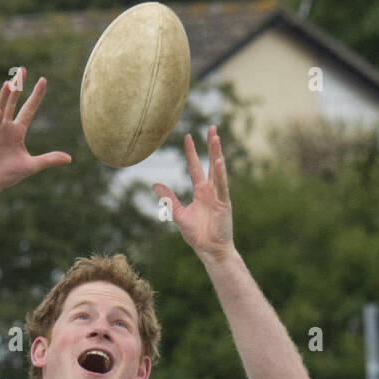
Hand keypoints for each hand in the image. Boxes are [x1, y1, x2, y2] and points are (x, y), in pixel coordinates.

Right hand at [0, 69, 71, 194]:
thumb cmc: (7, 174)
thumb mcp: (31, 166)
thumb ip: (49, 160)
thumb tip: (69, 158)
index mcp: (17, 132)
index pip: (28, 110)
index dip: (35, 96)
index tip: (43, 81)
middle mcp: (5, 127)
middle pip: (12, 103)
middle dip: (18, 88)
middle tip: (23, 70)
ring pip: (0, 110)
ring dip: (4, 98)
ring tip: (10, 84)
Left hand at [152, 127, 234, 262]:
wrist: (210, 251)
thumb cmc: (198, 236)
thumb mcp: (178, 215)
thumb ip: (168, 199)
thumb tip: (154, 184)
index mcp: (200, 192)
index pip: (195, 167)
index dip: (191, 152)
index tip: (188, 136)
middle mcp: (210, 190)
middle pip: (210, 162)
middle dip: (211, 145)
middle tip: (212, 127)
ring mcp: (218, 196)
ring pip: (217, 170)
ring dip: (216, 153)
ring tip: (215, 137)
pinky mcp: (224, 203)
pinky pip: (221, 186)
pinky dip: (220, 174)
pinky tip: (218, 161)